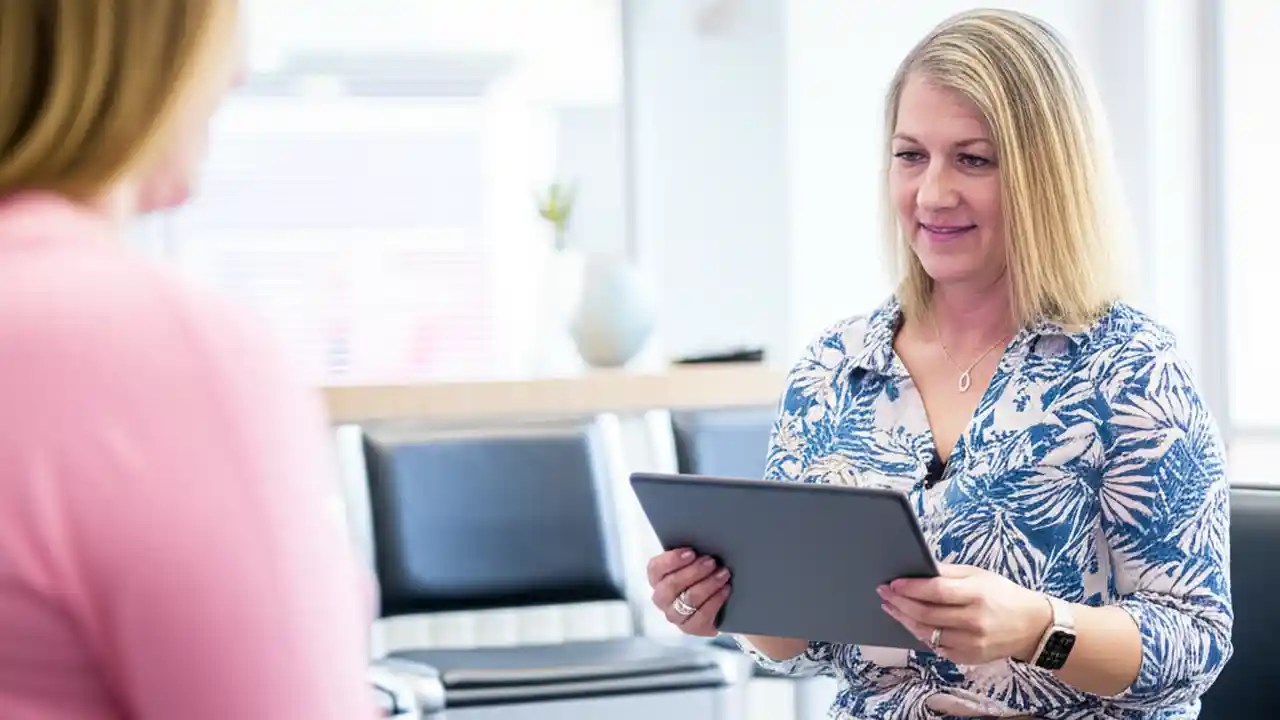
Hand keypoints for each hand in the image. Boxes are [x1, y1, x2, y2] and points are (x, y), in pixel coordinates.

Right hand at [646, 548, 731, 636]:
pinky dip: (715, 600)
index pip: (655, 569)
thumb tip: (703, 541)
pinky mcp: (690, 628)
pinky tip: (725, 590)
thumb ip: (691, 555)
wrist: (720, 603)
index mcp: (658, 579)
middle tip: (711, 561)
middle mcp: (662, 599)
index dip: (672, 560)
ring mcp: (675, 615)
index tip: (691, 552)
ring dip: (708, 584)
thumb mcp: (693, 562)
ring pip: (688, 600)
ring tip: (724, 573)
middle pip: (672, 585)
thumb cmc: (702, 575)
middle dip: (694, 571)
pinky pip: (701, 616)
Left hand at [878, 563, 1051, 665]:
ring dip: (905, 620)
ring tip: (892, 608)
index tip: (892, 583)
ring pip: (927, 634)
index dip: (910, 588)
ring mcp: (971, 643)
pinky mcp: (969, 658)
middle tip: (884, 593)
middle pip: (926, 614)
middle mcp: (973, 621)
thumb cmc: (1002, 594)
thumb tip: (918, 569)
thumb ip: (948, 573)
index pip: (935, 591)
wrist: (1033, 626)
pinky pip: (937, 648)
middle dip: (900, 603)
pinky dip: (922, 635)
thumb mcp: (978, 575)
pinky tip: (912, 624)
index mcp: (976, 595)